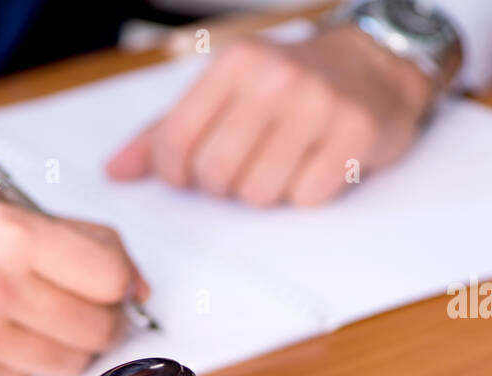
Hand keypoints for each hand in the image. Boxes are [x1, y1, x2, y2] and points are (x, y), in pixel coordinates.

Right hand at [0, 182, 147, 375]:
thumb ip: (63, 238)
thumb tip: (128, 277)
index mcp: (12, 234)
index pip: (110, 273)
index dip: (124, 282)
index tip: (122, 287)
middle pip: (99, 325)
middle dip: (104, 319)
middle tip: (88, 309)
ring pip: (70, 360)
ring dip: (69, 345)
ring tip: (40, 321)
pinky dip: (24, 360)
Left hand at [106, 26, 435, 206]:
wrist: (375, 65)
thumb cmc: (290, 86)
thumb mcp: (224, 92)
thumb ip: (166, 132)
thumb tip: (116, 172)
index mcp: (234, 63)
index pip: (175, 140)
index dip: (175, 174)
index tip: (189, 176)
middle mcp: (275, 77)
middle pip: (216, 174)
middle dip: (223, 187)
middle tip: (244, 168)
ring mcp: (318, 103)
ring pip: (259, 194)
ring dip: (265, 193)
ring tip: (282, 163)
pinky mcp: (355, 132)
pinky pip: (305, 197)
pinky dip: (306, 193)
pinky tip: (315, 165)